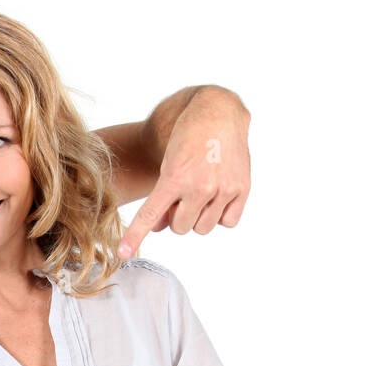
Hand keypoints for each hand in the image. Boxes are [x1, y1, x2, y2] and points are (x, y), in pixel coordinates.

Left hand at [119, 88, 250, 257]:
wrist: (219, 112)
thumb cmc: (188, 139)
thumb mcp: (168, 165)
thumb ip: (162, 199)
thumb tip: (159, 228)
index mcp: (174, 177)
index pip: (150, 214)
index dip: (135, 236)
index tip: (123, 253)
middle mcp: (200, 186)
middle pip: (179, 228)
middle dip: (177, 216)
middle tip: (182, 195)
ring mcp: (223, 189)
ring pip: (202, 228)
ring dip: (198, 217)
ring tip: (200, 193)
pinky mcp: (242, 188)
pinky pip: (227, 222)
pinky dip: (221, 215)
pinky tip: (218, 195)